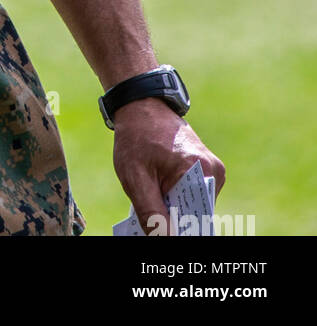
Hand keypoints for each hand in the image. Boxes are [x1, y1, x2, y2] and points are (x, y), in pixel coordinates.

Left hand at [112, 98, 225, 233]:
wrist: (141, 107)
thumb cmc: (136, 138)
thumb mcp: (135, 177)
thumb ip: (150, 212)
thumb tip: (163, 239)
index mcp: (199, 171)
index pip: (195, 220)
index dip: (178, 231)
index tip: (161, 233)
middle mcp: (213, 172)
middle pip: (196, 215)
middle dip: (175, 222)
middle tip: (153, 223)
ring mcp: (213, 170)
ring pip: (194, 207)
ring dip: (175, 210)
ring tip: (154, 197)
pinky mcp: (208, 170)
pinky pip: (194, 196)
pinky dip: (178, 199)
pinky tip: (161, 188)